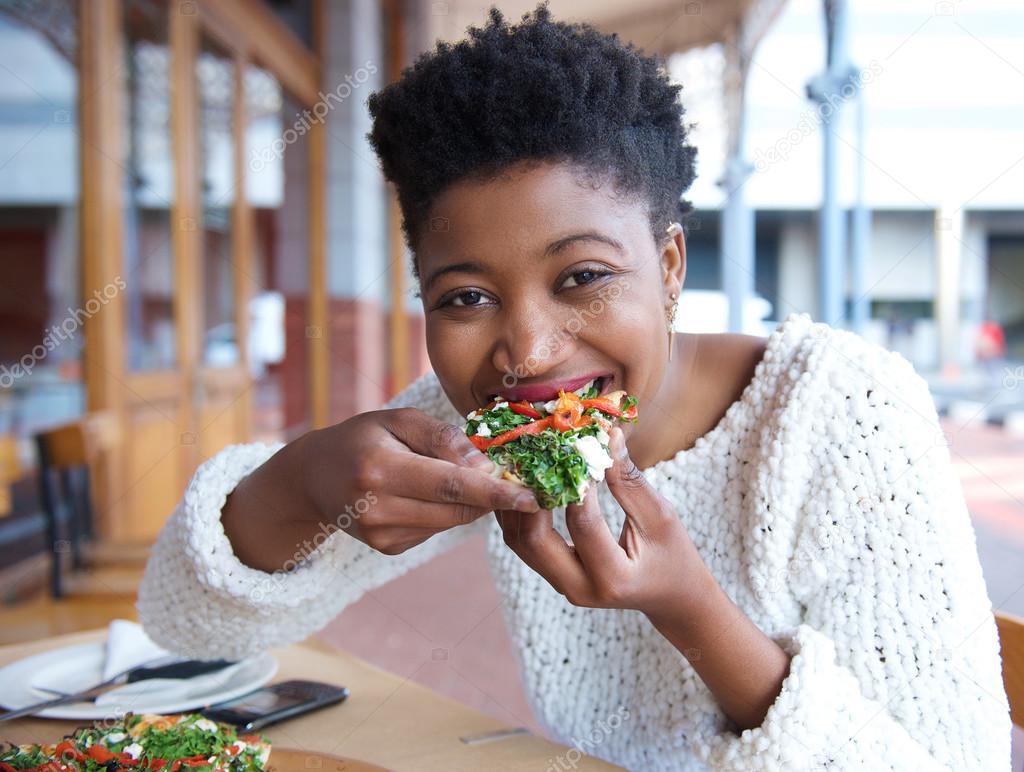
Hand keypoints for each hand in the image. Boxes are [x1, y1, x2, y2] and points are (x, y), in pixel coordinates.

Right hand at [223, 407, 538, 570]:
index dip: (495, 492)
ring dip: (472, 503)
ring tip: (469, 477)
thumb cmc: (362, 438)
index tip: (531, 495)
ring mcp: (381, 534)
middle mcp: (377, 508)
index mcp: (379, 469)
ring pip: (450, 522)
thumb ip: (442, 439)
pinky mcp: (388, 548)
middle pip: (456, 509)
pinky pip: (435, 529)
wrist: (313, 478)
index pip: (450, 485)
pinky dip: (446, 512)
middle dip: (492, 496)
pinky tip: (429, 493)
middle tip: (516, 478)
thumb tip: (484, 466)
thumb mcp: (397, 421)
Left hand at [495, 426, 709, 617]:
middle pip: (534, 540)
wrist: (672, 597)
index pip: (582, 522)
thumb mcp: (660, 517)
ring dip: (517, 502)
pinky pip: (524, 544)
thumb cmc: (673, 555)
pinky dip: (520, 512)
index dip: (576, 482)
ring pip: (520, 542)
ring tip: (523, 464)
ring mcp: (562, 585)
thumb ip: (629, 480)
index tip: (576, 447)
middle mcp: (580, 588)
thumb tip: (608, 436)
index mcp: (613, 578)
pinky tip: (524, 484)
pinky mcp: (554, 575)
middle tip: (537, 455)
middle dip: (531, 494)